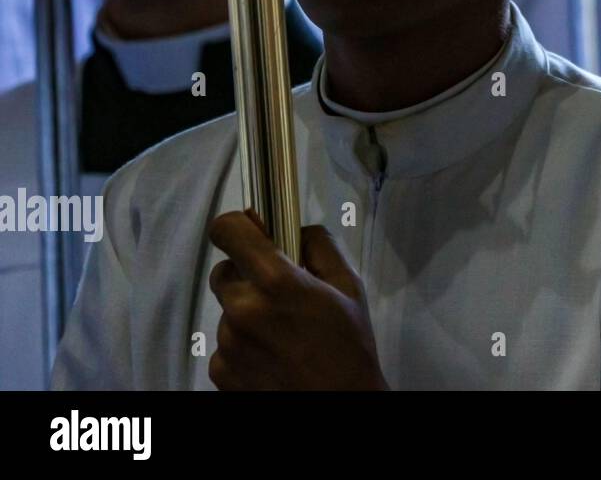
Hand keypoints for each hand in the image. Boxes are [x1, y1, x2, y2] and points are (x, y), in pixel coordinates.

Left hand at [208, 210, 388, 389]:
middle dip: (248, 275)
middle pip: (224, 271)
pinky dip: (243, 344)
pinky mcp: (220, 371)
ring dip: (247, 313)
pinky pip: (224, 344)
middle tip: (279, 293)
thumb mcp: (350, 286)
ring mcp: (228, 343)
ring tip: (283, 333)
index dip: (238, 225)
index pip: (228, 231)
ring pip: (227, 309)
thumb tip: (295, 229)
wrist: (340, 404)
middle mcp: (243, 310)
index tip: (250, 231)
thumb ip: (320, 246)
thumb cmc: (350, 348)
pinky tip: (273, 355)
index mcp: (276, 282)